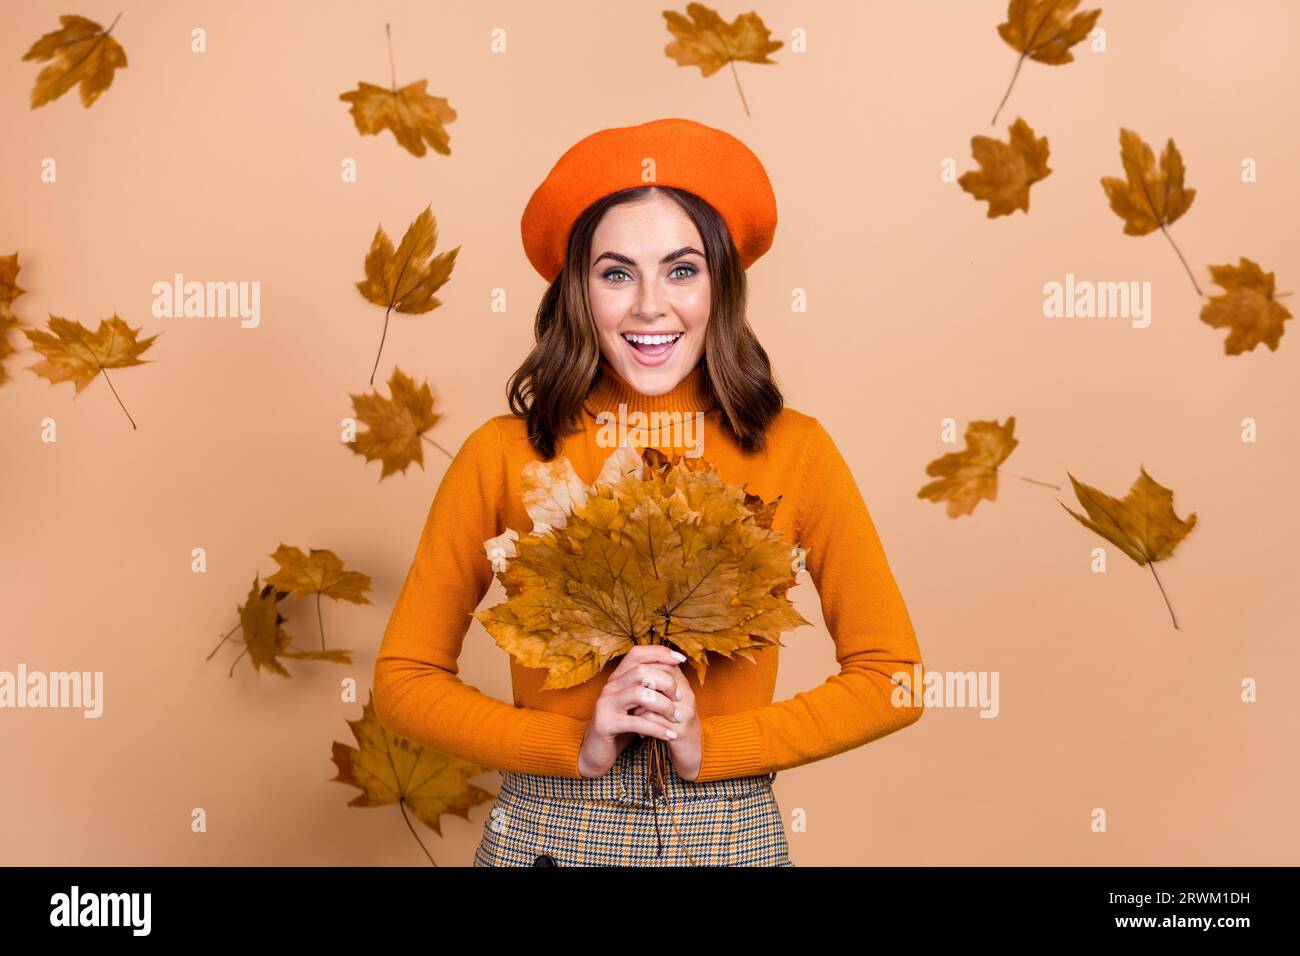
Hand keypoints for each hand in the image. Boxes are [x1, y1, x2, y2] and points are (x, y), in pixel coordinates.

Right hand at [578, 644, 687, 778]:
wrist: (597, 751)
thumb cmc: (623, 725)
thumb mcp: (636, 703)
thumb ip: (649, 686)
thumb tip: (675, 669)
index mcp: (618, 677)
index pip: (638, 654)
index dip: (660, 653)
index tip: (682, 659)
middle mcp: (610, 686)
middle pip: (641, 671)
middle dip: (666, 682)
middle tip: (680, 697)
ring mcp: (605, 704)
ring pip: (639, 694)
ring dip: (664, 706)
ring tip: (677, 717)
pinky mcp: (605, 723)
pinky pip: (636, 722)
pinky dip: (657, 728)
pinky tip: (670, 735)